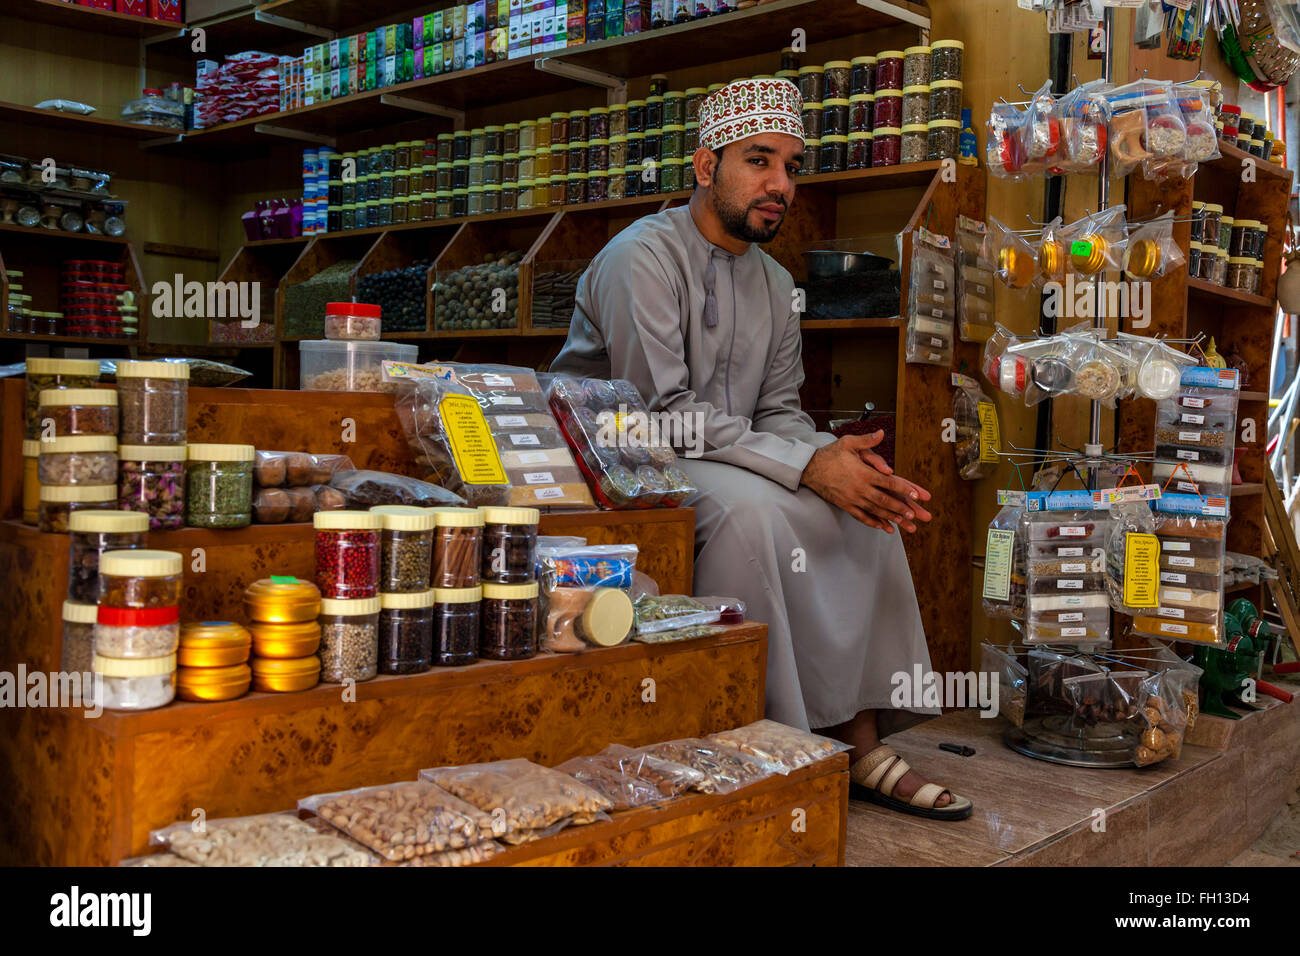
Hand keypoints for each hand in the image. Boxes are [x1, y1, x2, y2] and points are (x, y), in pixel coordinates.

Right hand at [800, 433, 932, 532]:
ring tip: (903, 523)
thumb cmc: (830, 454)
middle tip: (913, 515)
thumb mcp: (848, 443)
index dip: (903, 489)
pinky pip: (861, 516)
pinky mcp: (845, 505)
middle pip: (884, 500)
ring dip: (890, 517)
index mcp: (863, 473)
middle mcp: (859, 488)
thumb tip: (881, 433)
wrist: (809, 469)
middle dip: (900, 508)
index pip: (888, 482)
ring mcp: (852, 498)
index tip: (916, 495)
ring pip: (874, 510)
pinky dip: (873, 522)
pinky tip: (882, 527)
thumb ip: (866, 440)